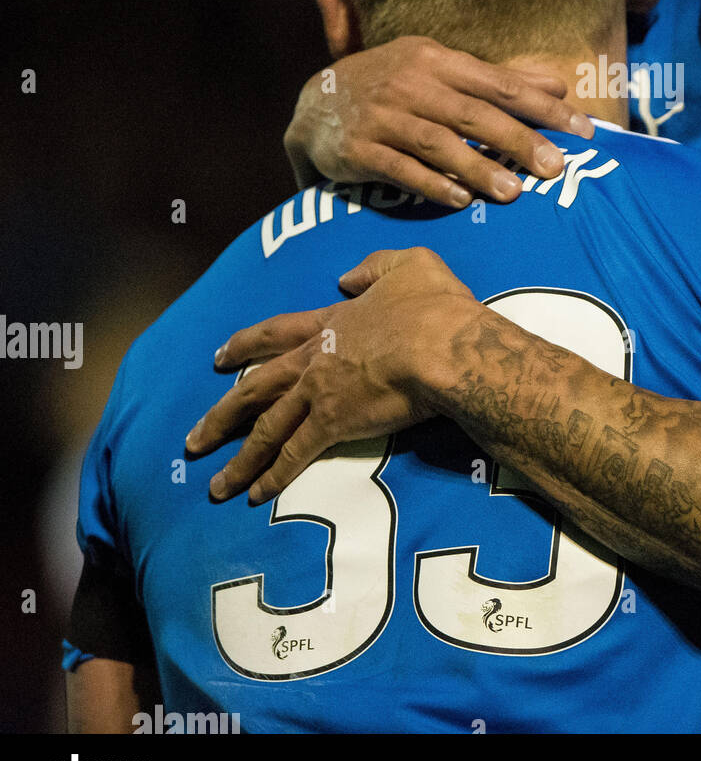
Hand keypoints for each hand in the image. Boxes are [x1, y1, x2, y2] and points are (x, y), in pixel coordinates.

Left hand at [185, 248, 480, 503]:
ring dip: (238, 458)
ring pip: (266, 429)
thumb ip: (374, 268)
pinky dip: (271, 477)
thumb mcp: (410, 265)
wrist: (443, 345)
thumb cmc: (434, 306)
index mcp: (333, 321)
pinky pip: (294, 455)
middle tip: (196, 435)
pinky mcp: (333, 424)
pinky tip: (254, 495)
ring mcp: (319, 393)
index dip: (246, 344)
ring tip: (214, 484)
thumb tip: (347, 278)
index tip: (220, 356)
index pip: (277, 332)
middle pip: (255, 387)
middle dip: (223, 414)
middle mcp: (314, 358)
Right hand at [283, 36, 594, 206]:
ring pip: (439, 143)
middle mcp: (410, 83)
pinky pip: (400, 169)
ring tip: (514, 193)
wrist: (313, 103)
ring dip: (478, 167)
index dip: (543, 106)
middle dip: (518, 141)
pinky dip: (432, 184)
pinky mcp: (359, 149)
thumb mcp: (440, 69)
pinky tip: (461, 200)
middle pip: (474, 114)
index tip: (582, 129)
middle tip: (556, 168)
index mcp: (436, 59)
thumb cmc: (391, 85)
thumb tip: (558, 83)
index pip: (500, 83)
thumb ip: (499, 79)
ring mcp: (382, 116)